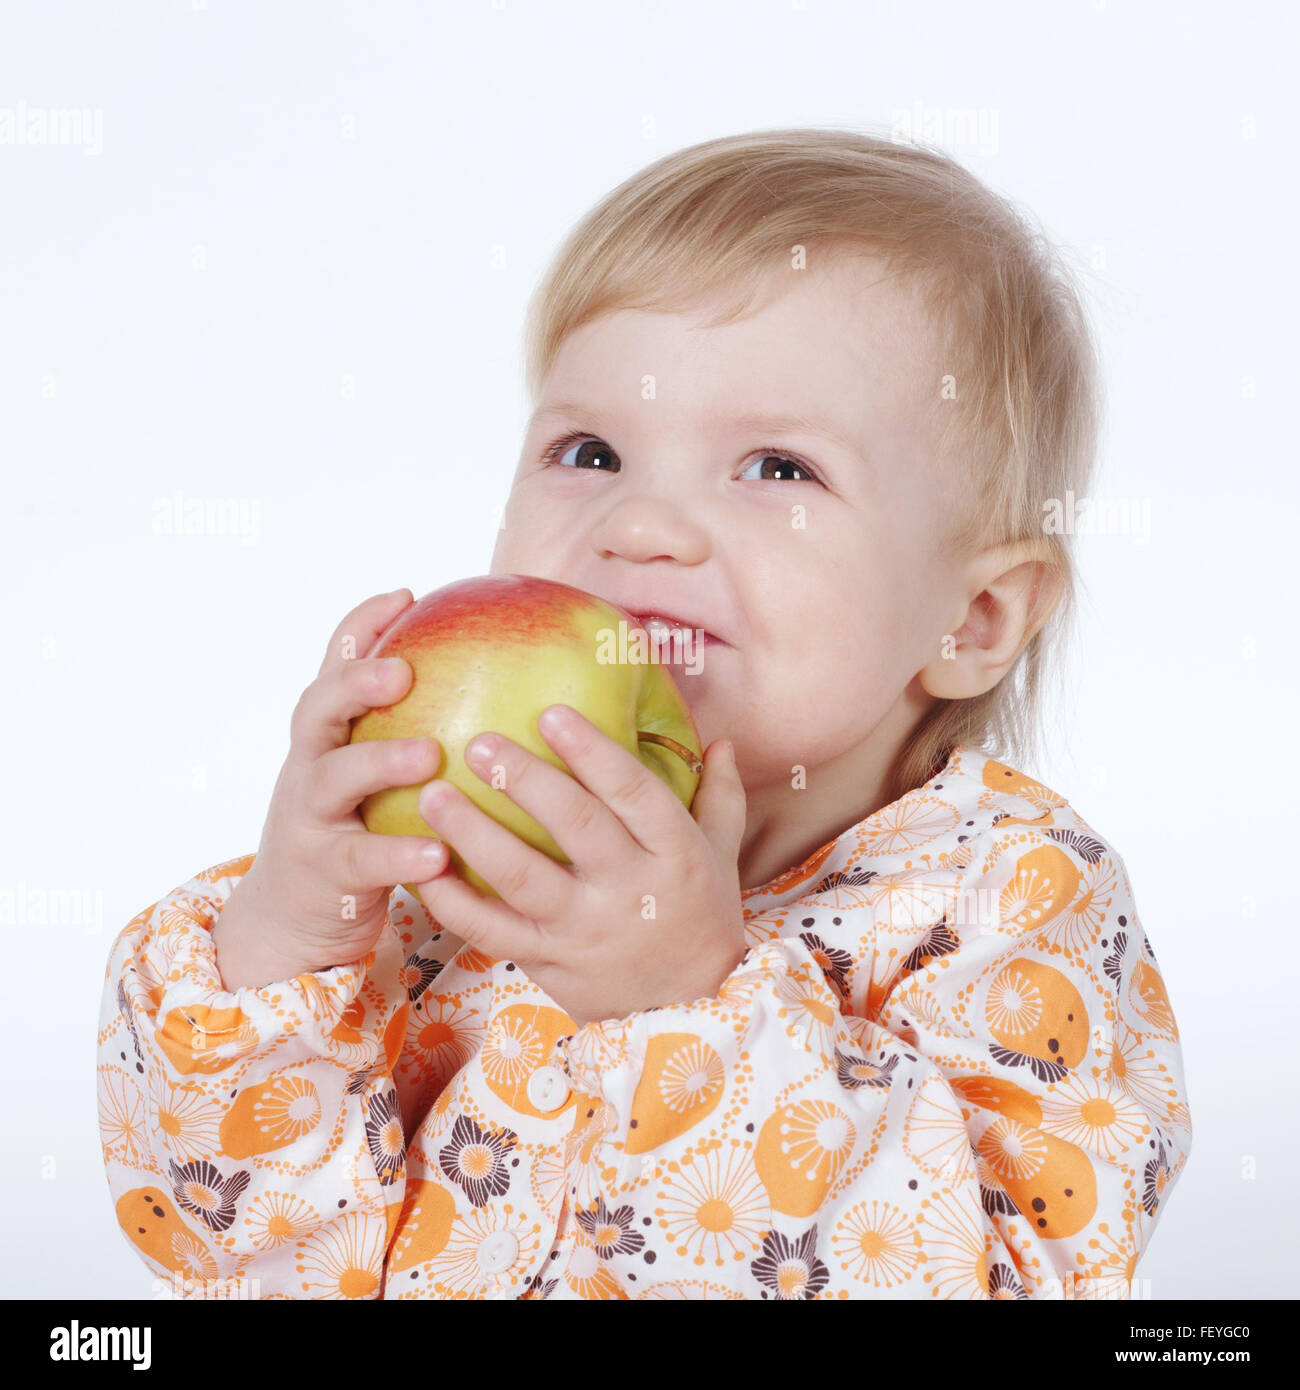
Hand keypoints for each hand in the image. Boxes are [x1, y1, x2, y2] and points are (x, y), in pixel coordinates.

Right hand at [214, 589, 453, 987]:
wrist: (293, 922)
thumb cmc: (359, 834)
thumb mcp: (375, 781)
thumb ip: (419, 735)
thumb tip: (508, 687)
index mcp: (328, 739)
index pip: (334, 669)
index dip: (361, 628)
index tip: (404, 595)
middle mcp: (309, 768)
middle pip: (317, 710)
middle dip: (356, 683)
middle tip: (404, 671)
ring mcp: (309, 819)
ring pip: (333, 779)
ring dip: (379, 761)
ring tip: (427, 754)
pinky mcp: (323, 874)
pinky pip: (360, 859)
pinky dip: (397, 853)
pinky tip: (438, 851)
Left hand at [411, 704, 747, 1025]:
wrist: (689, 1012)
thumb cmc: (702, 920)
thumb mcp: (721, 856)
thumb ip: (719, 796)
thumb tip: (721, 740)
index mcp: (675, 853)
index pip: (633, 792)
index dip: (593, 751)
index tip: (552, 713)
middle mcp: (630, 889)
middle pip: (575, 826)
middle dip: (524, 780)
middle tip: (479, 743)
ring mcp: (585, 931)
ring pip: (522, 878)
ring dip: (474, 834)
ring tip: (434, 796)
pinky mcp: (549, 964)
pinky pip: (492, 932)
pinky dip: (454, 903)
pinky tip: (424, 869)